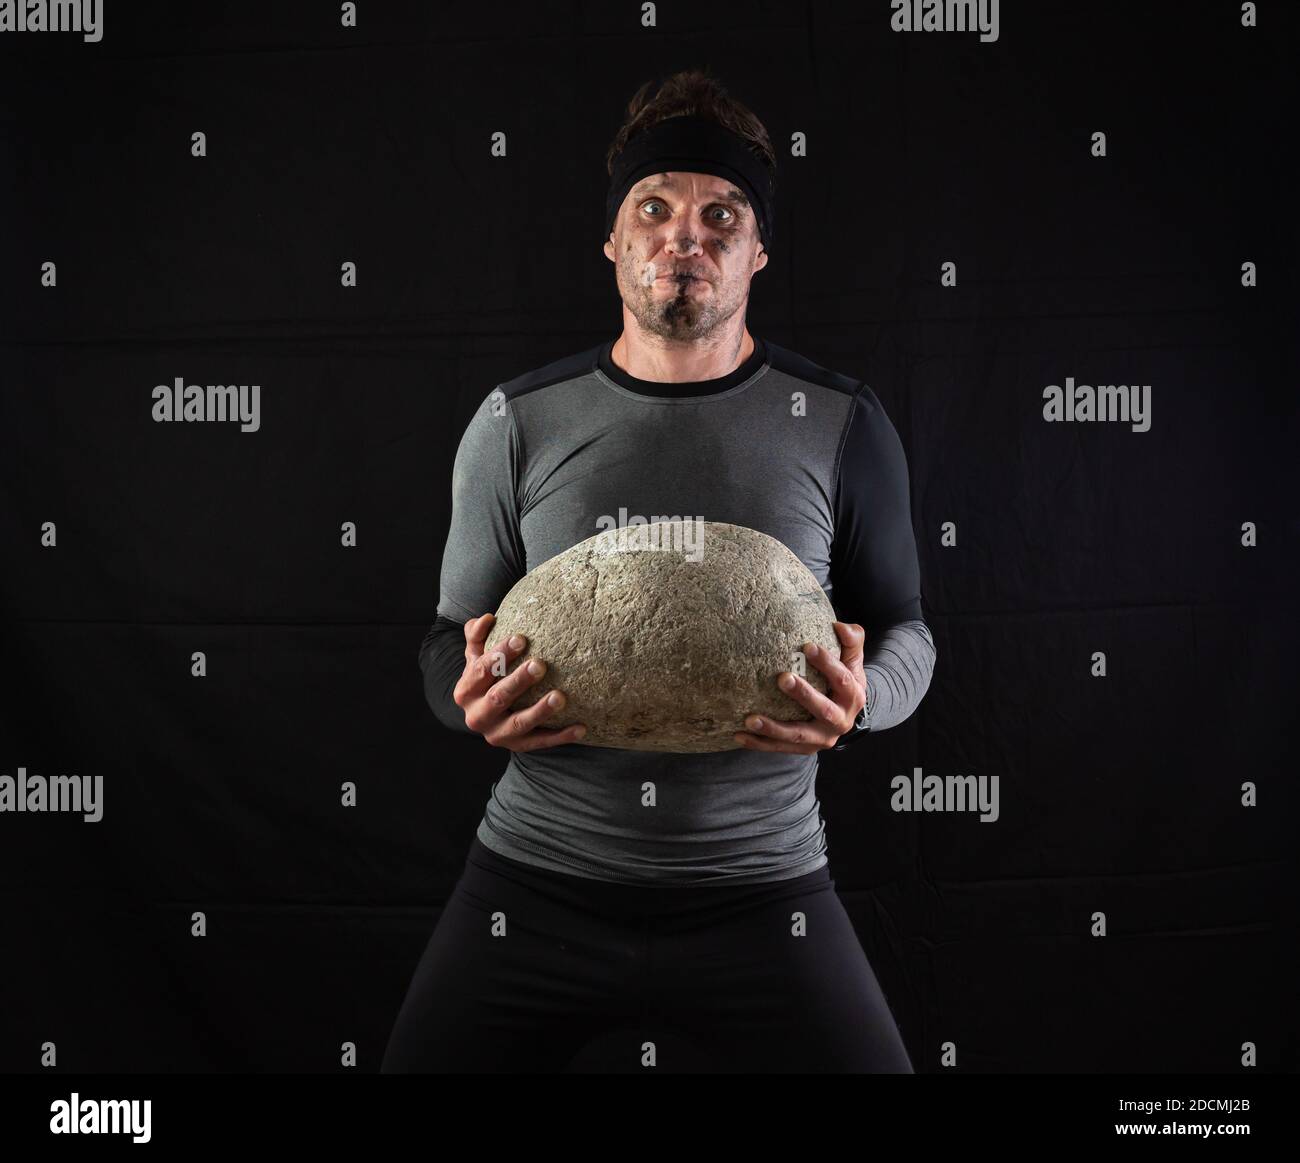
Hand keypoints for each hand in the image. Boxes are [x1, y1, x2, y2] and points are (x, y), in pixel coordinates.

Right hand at [453, 613, 587, 751]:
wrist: (486, 717)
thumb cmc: (486, 679)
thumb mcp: (476, 658)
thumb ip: (477, 637)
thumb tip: (487, 618)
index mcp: (466, 692)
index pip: (481, 671)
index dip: (500, 655)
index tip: (522, 638)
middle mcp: (477, 716)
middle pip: (498, 698)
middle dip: (519, 681)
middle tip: (540, 664)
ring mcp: (497, 734)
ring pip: (519, 723)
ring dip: (540, 711)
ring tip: (561, 696)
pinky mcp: (518, 747)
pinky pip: (541, 742)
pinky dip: (561, 736)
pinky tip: (581, 727)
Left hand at [734, 621, 867, 753]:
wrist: (845, 715)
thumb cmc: (843, 679)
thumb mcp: (852, 661)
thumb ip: (851, 640)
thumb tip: (840, 626)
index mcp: (854, 697)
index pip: (843, 679)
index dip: (827, 664)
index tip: (807, 646)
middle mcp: (841, 720)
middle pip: (823, 710)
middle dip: (803, 695)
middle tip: (782, 678)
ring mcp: (822, 738)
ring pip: (798, 735)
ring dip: (774, 728)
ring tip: (750, 719)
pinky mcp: (805, 749)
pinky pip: (780, 748)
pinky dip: (760, 744)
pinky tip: (739, 735)